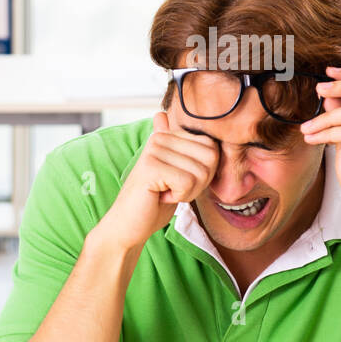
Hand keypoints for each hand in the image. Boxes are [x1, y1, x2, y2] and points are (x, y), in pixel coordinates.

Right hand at [98, 110, 219, 250]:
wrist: (129, 225)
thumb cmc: (154, 202)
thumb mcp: (175, 174)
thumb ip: (182, 151)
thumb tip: (165, 117)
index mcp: (167, 136)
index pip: (212, 147)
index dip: (205, 172)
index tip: (181, 181)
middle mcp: (160, 137)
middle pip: (210, 158)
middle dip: (199, 182)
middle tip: (174, 189)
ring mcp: (155, 151)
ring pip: (200, 172)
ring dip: (188, 191)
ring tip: (165, 192)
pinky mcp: (151, 167)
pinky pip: (188, 182)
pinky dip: (179, 196)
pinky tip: (161, 196)